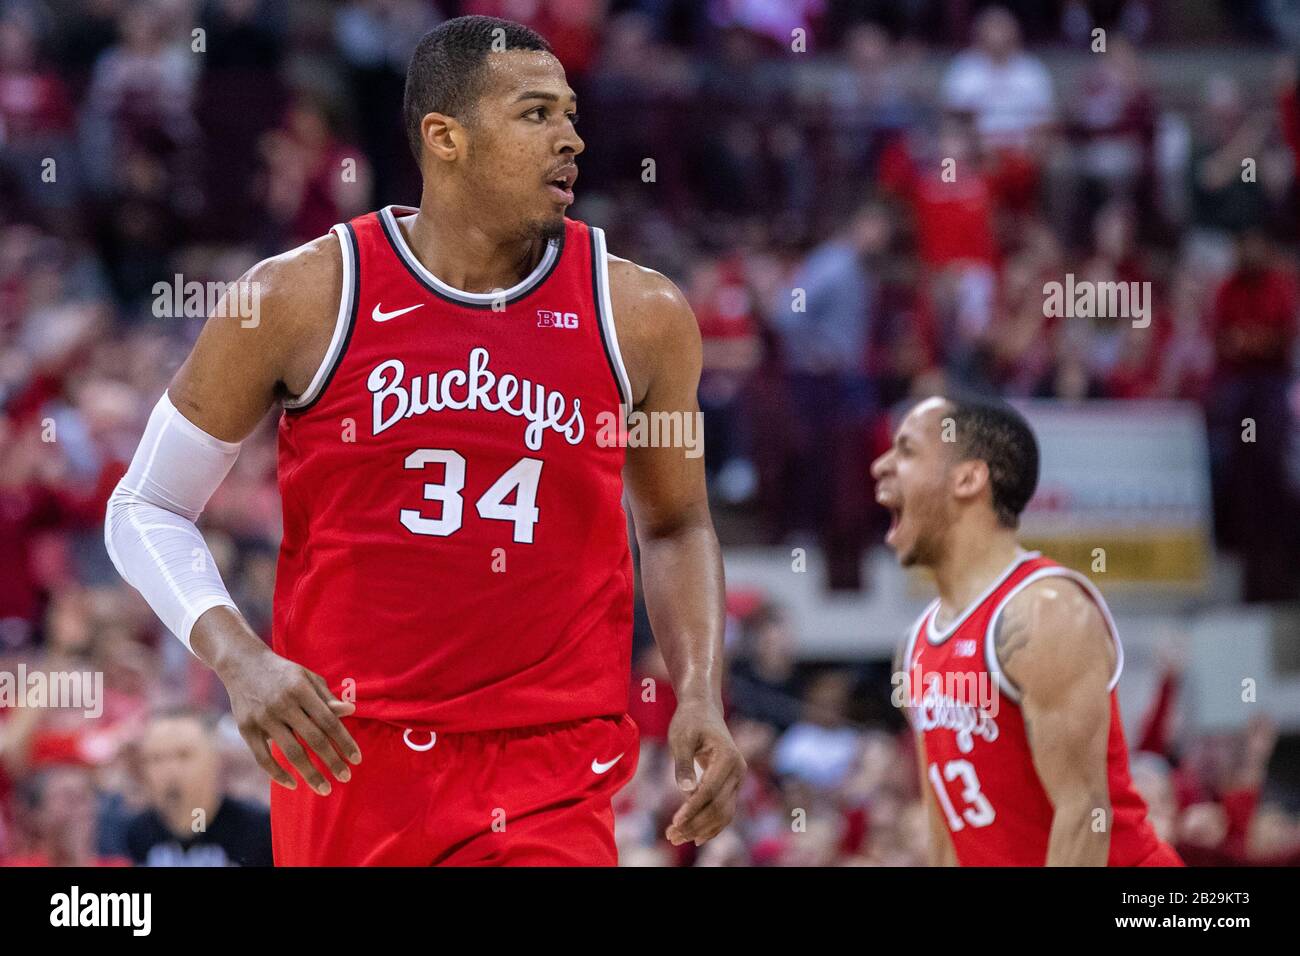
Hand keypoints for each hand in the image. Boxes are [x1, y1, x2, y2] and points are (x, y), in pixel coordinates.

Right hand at [216, 641, 360, 794]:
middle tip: (346, 777)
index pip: (328, 720)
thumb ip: (327, 697)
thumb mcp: (307, 677)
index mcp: (301, 689)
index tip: (357, 759)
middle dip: (332, 761)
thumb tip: (350, 711)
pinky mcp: (246, 729)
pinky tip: (293, 783)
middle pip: (313, 739)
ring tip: (325, 788)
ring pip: (290, 752)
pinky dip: (278, 774)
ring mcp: (263, 718)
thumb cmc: (283, 673)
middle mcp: (282, 704)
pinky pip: (263, 758)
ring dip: (310, 774)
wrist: (242, 664)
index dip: (344, 741)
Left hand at [664, 698, 745, 846]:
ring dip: (701, 828)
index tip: (675, 822)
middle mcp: (738, 770)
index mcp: (728, 757)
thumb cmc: (689, 721)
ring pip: (724, 813)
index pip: (710, 791)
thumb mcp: (680, 739)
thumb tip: (686, 792)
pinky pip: (725, 810)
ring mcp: (737, 778)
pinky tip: (695, 837)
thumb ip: (683, 765)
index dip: (692, 809)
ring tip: (676, 838)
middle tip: (671, 836)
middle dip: (695, 824)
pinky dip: (711, 825)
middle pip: (719, 807)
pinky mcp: (732, 784)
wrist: (703, 710)